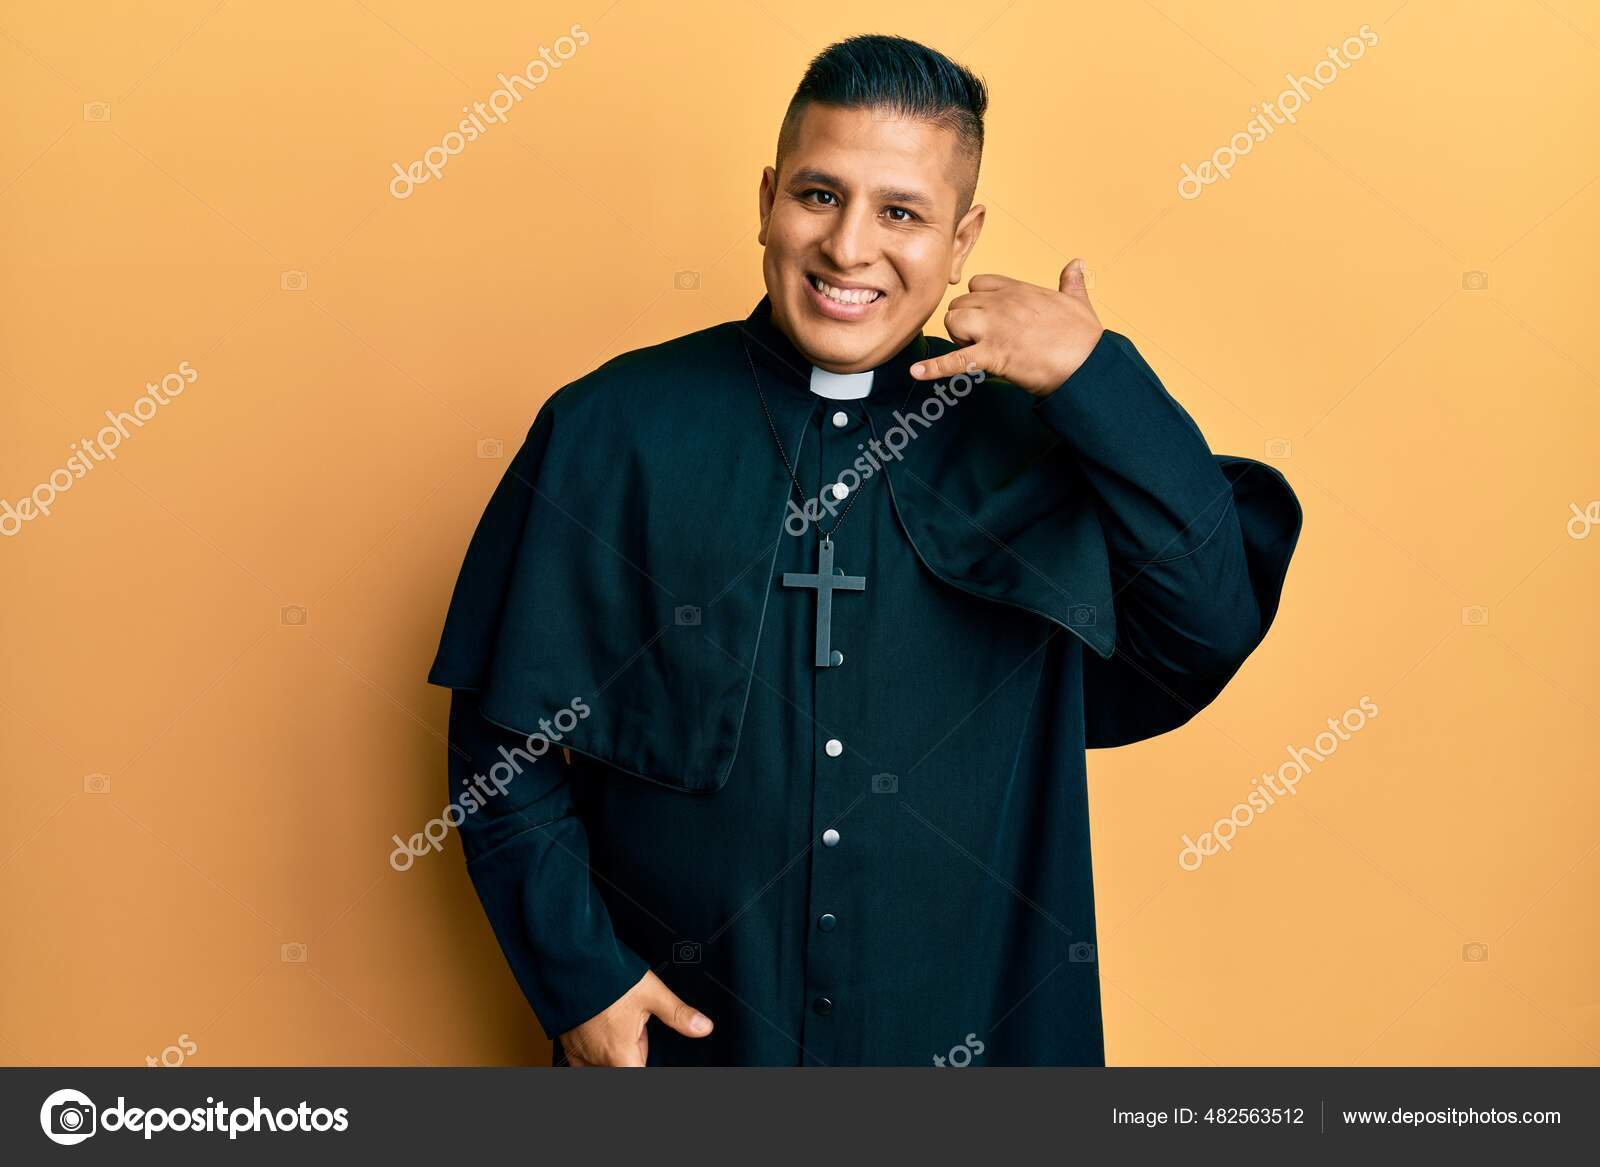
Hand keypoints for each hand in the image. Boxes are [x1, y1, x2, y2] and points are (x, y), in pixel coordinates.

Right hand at [558, 969, 712, 1066]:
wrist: (570, 963)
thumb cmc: (608, 977)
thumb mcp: (651, 993)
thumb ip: (678, 1014)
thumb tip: (704, 1027)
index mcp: (620, 1056)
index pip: (640, 1076)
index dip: (647, 1060)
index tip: (644, 1043)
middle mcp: (596, 1062)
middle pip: (626, 1067)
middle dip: (634, 1052)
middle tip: (633, 1023)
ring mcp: (578, 1055)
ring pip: (605, 1065)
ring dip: (615, 1051)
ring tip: (615, 1022)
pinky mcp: (567, 1046)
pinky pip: (584, 1061)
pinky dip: (594, 1049)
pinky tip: (598, 1025)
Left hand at [909, 259, 1103, 396]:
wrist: (1087, 364)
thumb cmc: (1084, 337)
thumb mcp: (1078, 301)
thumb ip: (1072, 281)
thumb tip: (1078, 263)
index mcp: (1019, 290)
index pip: (980, 282)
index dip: (977, 300)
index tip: (986, 316)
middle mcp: (1002, 304)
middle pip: (960, 303)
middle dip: (964, 322)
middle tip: (981, 340)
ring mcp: (994, 329)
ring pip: (953, 322)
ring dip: (957, 337)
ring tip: (974, 350)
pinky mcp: (992, 356)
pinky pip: (954, 360)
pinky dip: (933, 368)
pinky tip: (916, 373)